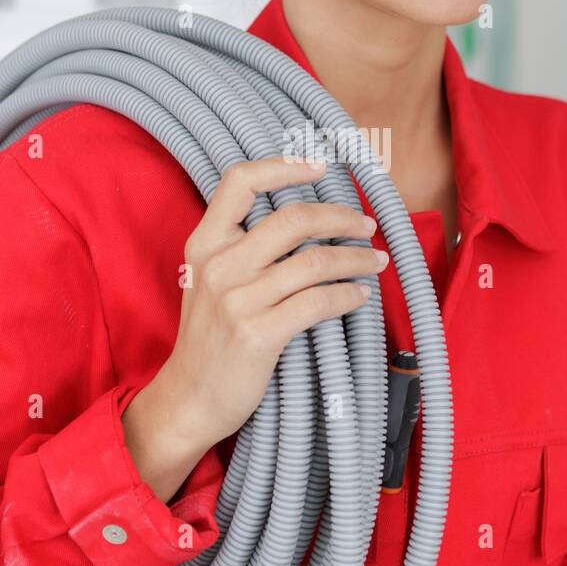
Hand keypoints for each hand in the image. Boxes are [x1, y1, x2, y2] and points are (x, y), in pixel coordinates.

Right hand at [157, 156, 386, 446]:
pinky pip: (317, 303)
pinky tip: (360, 295)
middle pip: (292, 218)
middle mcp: (218, 265)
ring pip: (314, 261)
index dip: (283, 167)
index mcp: (205, 244)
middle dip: (341, 217)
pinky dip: (348, 295)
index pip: (239, 181)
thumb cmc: (210, 338)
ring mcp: (236, 300)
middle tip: (366, 226)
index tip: (320, 168)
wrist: (190, 398)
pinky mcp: (257, 334)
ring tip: (375, 262)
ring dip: (356, 259)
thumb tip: (305, 220)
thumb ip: (241, 249)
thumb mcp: (208, 281)